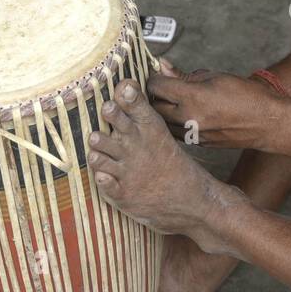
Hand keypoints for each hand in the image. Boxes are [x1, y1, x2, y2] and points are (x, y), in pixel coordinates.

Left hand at [88, 80, 248, 255]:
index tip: (124, 86)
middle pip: (119, 126)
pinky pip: (106, 185)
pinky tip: (100, 175)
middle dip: (112, 115)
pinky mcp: (124, 196)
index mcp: (152, 132)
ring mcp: (130, 173)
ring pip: (103, 155)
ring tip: (95, 141)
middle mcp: (139, 149)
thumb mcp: (163, 139)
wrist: (195, 204)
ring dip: (98, 148)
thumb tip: (124, 86)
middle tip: (108, 108)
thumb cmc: (176, 169)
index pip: (137, 107)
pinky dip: (102, 179)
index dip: (128, 95)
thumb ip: (140, 117)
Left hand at [146, 60, 283, 148]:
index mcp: (191, 98)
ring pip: (163, 123)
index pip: (156, 86)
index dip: (155, 77)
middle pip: (155, 107)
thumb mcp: (216, 77)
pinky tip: (187, 114)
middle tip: (164, 86)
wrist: (267, 123)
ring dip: (164, 112)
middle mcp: (188, 119)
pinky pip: (178, 133)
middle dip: (156, 95)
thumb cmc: (246, 95)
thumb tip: (163, 66)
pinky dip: (177, 123)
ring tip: (176, 101)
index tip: (159, 74)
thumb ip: (185, 75)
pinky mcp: (198, 144)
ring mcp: (192, 134)